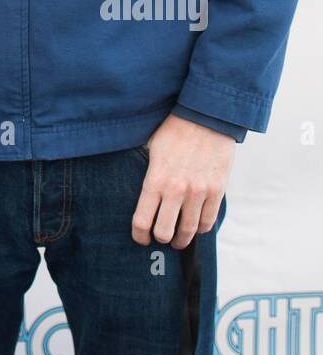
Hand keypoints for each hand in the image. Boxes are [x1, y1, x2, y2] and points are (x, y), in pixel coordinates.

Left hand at [131, 114, 234, 249]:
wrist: (206, 116)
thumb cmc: (174, 130)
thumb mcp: (151, 148)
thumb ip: (147, 172)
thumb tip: (137, 190)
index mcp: (156, 179)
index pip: (142, 221)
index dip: (139, 235)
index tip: (140, 238)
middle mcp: (176, 189)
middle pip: (164, 232)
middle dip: (160, 239)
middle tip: (159, 238)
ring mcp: (198, 192)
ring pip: (189, 231)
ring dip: (181, 239)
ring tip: (178, 239)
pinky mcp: (217, 190)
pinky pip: (208, 221)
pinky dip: (201, 229)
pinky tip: (195, 227)